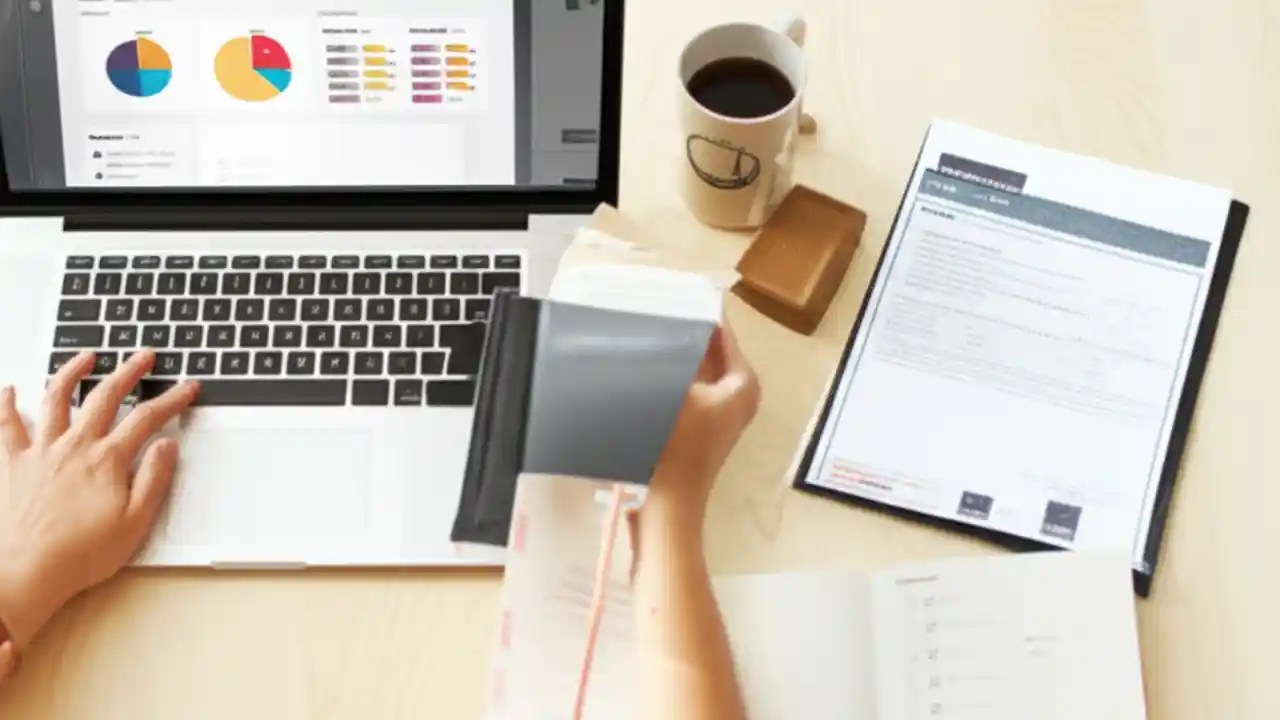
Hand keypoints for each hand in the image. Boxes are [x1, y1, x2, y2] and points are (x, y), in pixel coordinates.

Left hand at [0, 350, 199, 651]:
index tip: (187, 388)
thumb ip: (154, 480)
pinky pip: (6, 425)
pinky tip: (9, 388)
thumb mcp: (134, 524)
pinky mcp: (11, 464)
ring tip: (86, 357)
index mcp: (107, 461)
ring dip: (73, 372)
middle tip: (143, 356)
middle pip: (105, 397)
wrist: (22, 573)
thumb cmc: (78, 556)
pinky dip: (6, 403)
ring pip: (56, 398)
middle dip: (129, 372)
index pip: (147, 419)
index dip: (172, 400)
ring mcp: (40, 452)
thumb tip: (167, 447)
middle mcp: (74, 447)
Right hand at [645, 324, 759, 530]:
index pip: (723, 333)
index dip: (698, 314)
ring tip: (648, 334)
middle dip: (686, 334)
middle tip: (656, 313)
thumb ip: (672, 356)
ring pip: (698, 371)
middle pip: (712, 351)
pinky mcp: (703, 429)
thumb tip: (663, 327)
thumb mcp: (672, 390)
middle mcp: (740, 397)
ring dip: (676, 356)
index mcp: (743, 384)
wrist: (665, 504)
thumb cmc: (673, 446)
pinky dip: (673, 378)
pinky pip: (690, 389)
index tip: (672, 296)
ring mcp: (723, 415)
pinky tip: (648, 369)